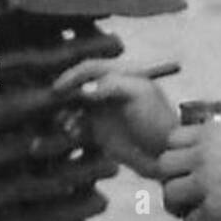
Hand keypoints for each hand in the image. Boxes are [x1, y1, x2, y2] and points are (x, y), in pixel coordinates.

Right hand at [52, 58, 178, 176]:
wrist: (164, 153)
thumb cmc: (157, 119)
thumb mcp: (139, 95)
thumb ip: (112, 86)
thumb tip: (85, 90)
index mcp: (120, 75)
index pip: (90, 67)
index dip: (73, 75)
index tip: (60, 88)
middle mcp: (107, 90)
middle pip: (77, 84)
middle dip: (65, 93)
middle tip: (56, 104)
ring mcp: (102, 110)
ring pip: (74, 105)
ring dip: (66, 111)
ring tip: (67, 122)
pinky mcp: (98, 131)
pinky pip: (77, 125)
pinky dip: (71, 126)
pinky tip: (73, 132)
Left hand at [157, 124, 220, 220]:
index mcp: (210, 134)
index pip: (172, 140)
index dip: (175, 155)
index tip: (182, 166)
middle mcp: (201, 156)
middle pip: (164, 166)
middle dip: (170, 180)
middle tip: (181, 192)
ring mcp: (205, 184)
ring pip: (170, 195)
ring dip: (175, 206)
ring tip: (186, 213)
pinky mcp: (214, 211)